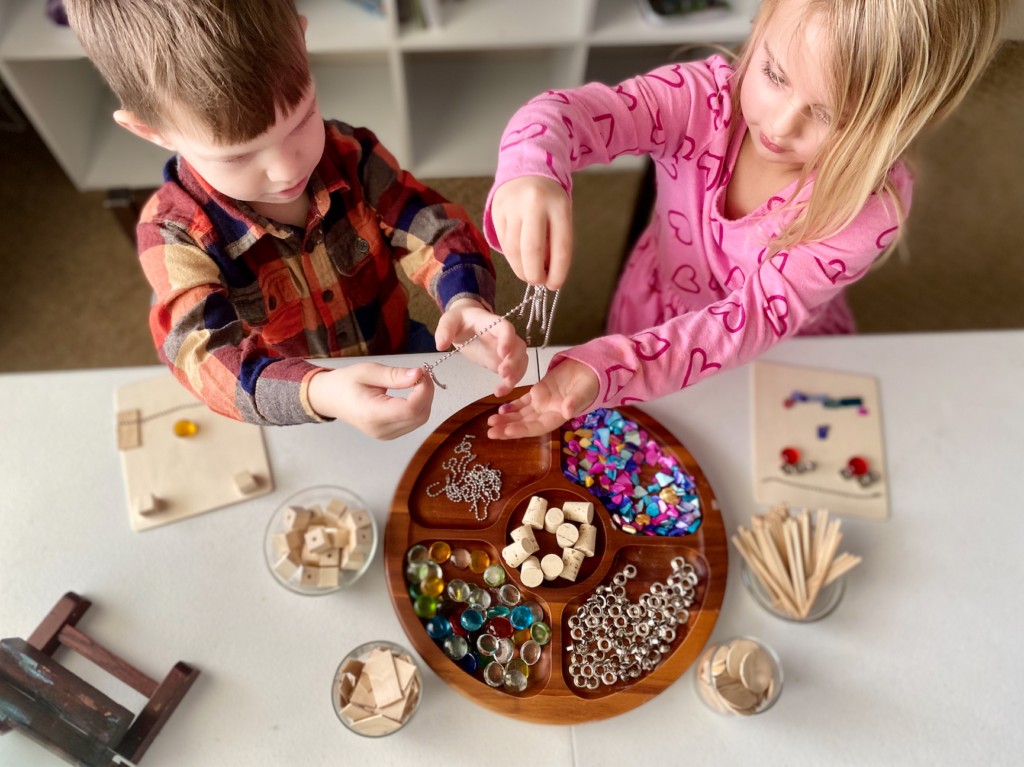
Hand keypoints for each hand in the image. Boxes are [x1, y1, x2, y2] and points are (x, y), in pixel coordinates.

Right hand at [307, 363, 433, 439]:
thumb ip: (394, 375)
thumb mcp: (368, 371)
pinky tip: (412, 392)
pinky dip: (418, 406)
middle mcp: (381, 430)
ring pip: (420, 420)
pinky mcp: (390, 434)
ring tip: (416, 380)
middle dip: (427, 393)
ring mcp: (386, 435)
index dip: (423, 390)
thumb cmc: (345, 383)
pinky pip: (413, 422)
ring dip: (424, 399)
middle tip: (422, 373)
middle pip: (419, 416)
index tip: (422, 372)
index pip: (410, 409)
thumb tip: (418, 374)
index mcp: (372, 414)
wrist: (330, 398)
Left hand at [435, 299, 528, 397]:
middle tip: (502, 373)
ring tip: (503, 386)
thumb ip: (445, 330)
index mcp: (491, 322)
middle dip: (514, 361)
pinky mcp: (501, 361)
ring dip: (516, 374)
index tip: (503, 352)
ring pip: (521, 360)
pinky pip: (514, 372)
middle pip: (519, 346)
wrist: (464, 323)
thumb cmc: (459, 320)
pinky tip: (499, 391)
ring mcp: (505, 350)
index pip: (505, 328)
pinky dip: (510, 383)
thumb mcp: (448, 320)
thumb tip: (440, 345)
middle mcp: (503, 336)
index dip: (507, 339)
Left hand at [486, 358, 598, 438]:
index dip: (522, 430)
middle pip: (525, 424)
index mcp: (558, 416)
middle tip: (490, 432)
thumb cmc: (590, 382)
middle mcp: (548, 413)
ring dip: (506, 419)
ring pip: (521, 414)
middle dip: (508, 428)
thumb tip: (566, 412)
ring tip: (490, 421)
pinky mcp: (539, 393)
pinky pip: (523, 402)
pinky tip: (500, 409)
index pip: (537, 427)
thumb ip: (575, 402)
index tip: (506, 431)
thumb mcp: (584, 390)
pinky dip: (512, 406)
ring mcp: (542, 403)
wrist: (591, 369)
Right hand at [490, 176, 571, 289]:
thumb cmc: (549, 201)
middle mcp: (535, 203)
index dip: (558, 272)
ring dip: (521, 269)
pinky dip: (512, 257)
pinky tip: (519, 259)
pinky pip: (504, 242)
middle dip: (534, 274)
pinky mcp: (497, 210)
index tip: (555, 285)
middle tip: (538, 282)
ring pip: (514, 249)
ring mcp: (513, 206)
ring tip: (529, 273)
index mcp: (559, 205)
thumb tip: (547, 275)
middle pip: (532, 250)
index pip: (561, 247)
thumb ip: (555, 243)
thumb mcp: (560, 216)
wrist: (527, 172)